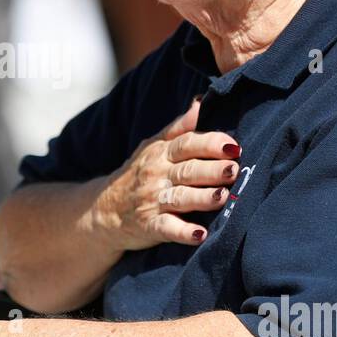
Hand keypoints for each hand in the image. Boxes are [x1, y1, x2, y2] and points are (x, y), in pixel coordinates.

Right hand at [96, 97, 240, 249]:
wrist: (103, 209)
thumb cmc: (138, 174)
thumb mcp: (153, 146)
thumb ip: (180, 128)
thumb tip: (201, 102)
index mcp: (162, 153)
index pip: (187, 144)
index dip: (210, 143)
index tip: (233, 145)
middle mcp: (157, 175)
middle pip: (188, 170)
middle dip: (211, 170)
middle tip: (234, 169)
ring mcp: (152, 201)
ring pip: (180, 198)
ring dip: (202, 198)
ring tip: (222, 196)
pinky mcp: (148, 226)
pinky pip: (166, 228)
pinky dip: (183, 232)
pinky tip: (200, 235)